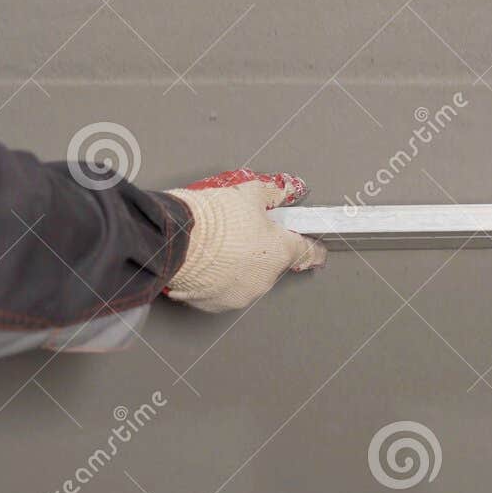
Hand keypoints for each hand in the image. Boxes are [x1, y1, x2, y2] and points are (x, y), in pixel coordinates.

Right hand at [164, 169, 325, 312]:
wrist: (173, 239)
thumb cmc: (210, 217)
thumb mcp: (247, 193)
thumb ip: (272, 192)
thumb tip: (286, 189)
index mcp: (279, 251)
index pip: (308, 253)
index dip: (313, 250)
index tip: (317, 251)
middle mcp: (265, 278)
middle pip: (273, 262)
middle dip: (262, 249)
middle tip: (242, 233)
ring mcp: (242, 294)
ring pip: (249, 277)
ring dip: (240, 265)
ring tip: (219, 246)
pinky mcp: (217, 304)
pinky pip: (224, 290)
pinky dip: (219, 278)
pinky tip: (207, 262)